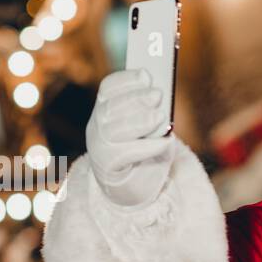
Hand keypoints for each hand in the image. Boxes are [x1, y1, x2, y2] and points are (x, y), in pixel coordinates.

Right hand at [85, 68, 173, 205]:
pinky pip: (125, 152)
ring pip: (115, 129)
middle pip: (111, 107)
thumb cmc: (144, 153)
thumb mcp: (149, 128)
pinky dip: (148, 146)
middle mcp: (97, 125)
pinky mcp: (107, 166)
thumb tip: (162, 99)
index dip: (127, 80)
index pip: (109, 88)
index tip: (146, 74)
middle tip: (158, 94)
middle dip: (136, 98)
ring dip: (141, 121)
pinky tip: (164, 142)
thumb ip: (152, 112)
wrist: (131, 188)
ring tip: (161, 118)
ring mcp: (99, 145)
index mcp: (105, 109)